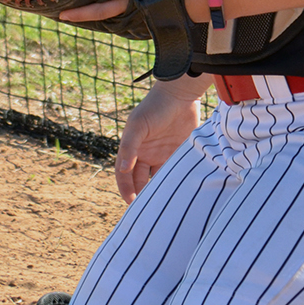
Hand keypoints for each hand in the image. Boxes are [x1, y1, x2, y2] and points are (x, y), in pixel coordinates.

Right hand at [114, 74, 208, 203]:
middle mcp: (146, 154)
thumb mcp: (138, 125)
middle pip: (140, 180)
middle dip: (141, 195)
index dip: (125, 189)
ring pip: (158, 178)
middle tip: (147, 210)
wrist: (181, 94)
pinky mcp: (178, 153)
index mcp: (133, 149)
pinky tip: (178, 191)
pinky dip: (174, 181)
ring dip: (159, 190)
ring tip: (163, 205)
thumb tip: (123, 169)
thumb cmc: (155, 107)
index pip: (124, 174)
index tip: (131, 204)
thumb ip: (129, 146)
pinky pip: (175, 172)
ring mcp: (162, 154)